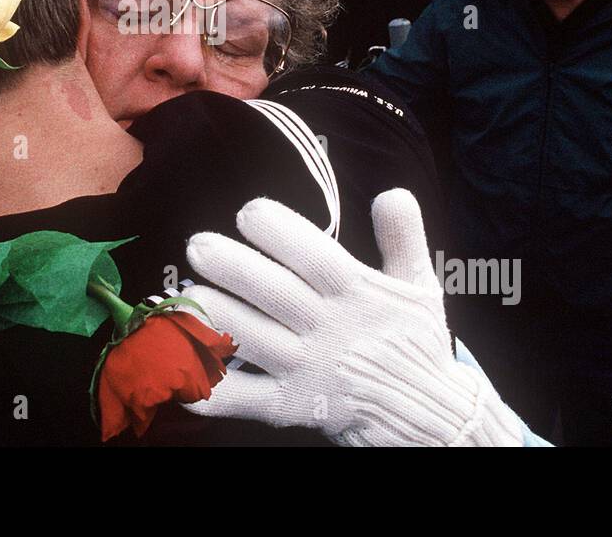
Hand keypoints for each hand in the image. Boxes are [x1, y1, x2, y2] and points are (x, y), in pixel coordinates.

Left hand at [181, 189, 524, 445]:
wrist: (430, 418)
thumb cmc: (414, 342)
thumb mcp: (420, 286)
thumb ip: (404, 238)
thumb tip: (392, 192)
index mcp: (357, 295)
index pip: (317, 259)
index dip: (282, 234)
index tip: (249, 212)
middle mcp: (330, 331)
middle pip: (277, 296)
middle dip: (235, 269)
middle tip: (197, 246)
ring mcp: (308, 371)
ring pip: (255, 342)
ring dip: (217, 319)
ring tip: (183, 297)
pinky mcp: (292, 407)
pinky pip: (247, 400)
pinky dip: (214, 390)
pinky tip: (181, 372)